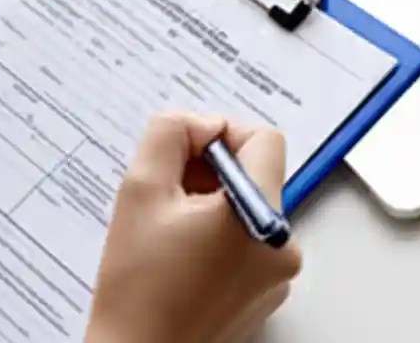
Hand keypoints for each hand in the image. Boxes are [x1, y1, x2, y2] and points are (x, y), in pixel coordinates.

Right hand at [86, 113, 301, 342]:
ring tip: (168, 234)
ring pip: (248, 210)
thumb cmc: (137, 289)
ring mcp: (276, 276)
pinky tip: (180, 259)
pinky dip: (217, 240)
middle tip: (166, 197)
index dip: (219, 134)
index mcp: (260, 217)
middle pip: (256, 176)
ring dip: (210, 208)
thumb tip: (200, 124)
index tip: (184, 156)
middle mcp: (282, 246)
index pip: (263, 139)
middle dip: (209, 175)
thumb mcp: (140, 190)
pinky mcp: (264, 295)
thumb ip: (170, 134)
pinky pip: (248, 245)